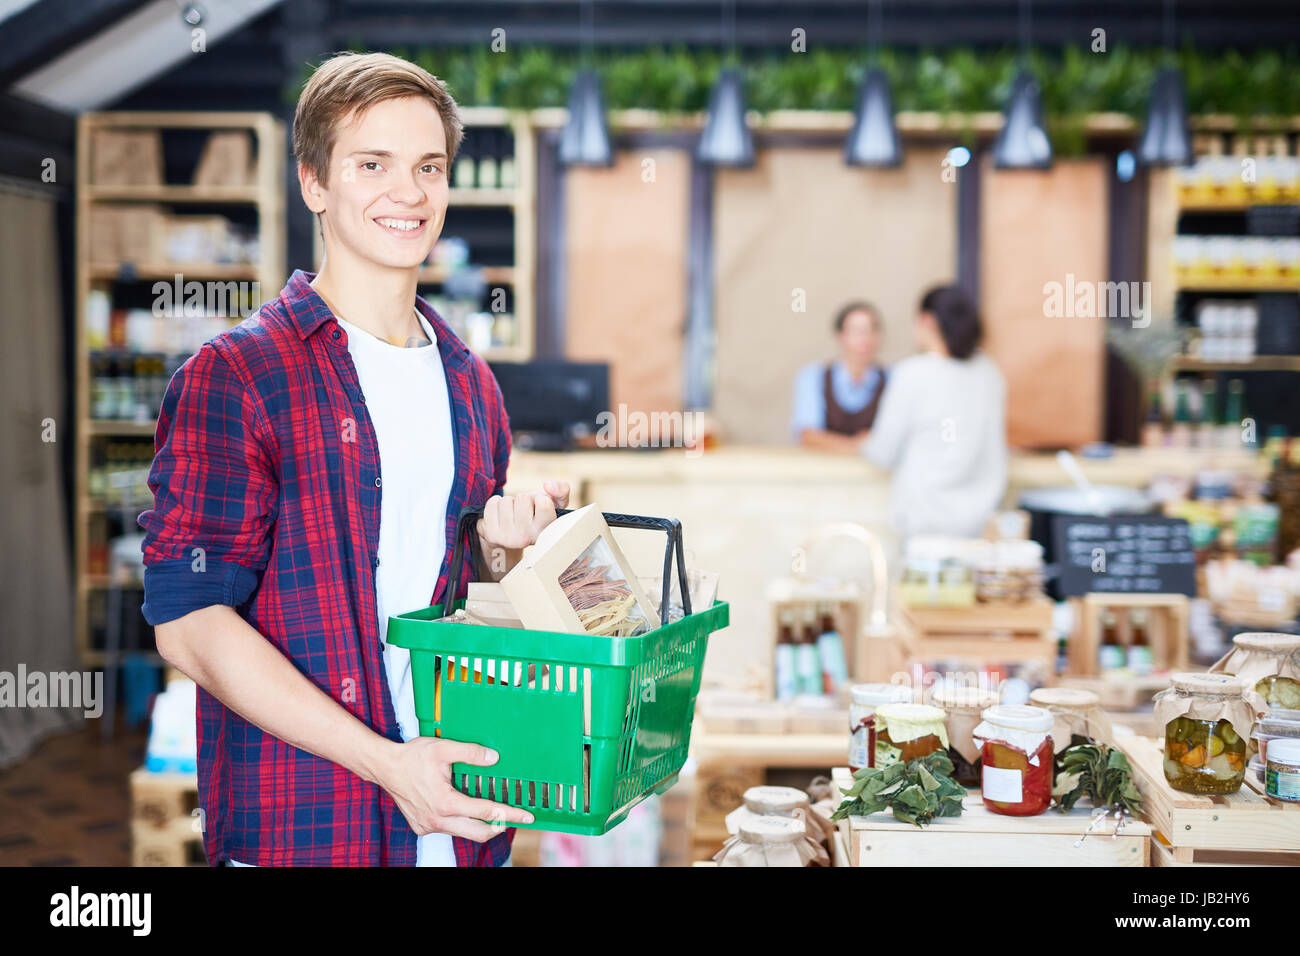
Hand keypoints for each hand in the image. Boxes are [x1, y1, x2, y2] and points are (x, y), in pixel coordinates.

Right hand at [377, 737, 533, 841]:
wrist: (384, 767)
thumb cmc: (412, 757)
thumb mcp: (443, 748)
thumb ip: (470, 753)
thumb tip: (494, 758)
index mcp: (446, 803)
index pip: (487, 812)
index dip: (510, 814)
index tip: (527, 816)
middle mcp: (438, 820)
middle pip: (478, 833)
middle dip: (499, 827)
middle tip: (513, 817)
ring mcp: (429, 826)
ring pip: (463, 832)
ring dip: (478, 824)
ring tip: (491, 812)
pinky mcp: (422, 827)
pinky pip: (448, 829)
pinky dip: (459, 822)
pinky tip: (462, 808)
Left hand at [477, 480, 569, 549]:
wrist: (512, 535)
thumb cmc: (536, 515)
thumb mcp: (554, 503)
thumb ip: (561, 490)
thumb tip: (548, 485)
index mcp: (545, 530)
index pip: (543, 503)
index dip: (539, 498)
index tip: (538, 507)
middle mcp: (527, 538)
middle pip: (522, 498)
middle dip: (522, 499)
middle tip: (523, 511)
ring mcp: (508, 538)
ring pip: (506, 500)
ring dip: (508, 503)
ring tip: (512, 514)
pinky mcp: (492, 534)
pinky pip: (491, 504)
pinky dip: (495, 504)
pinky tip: (500, 515)